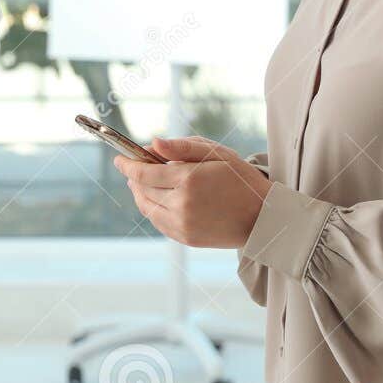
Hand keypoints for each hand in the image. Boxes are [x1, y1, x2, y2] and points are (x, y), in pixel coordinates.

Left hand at [114, 135, 272, 247]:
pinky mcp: (186, 239)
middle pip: (142, 190)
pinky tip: (157, 200)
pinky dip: (152, 210)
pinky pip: (158, 223)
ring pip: (147, 208)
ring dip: (140, 195)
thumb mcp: (216, 154)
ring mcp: (183, 224)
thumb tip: (152, 144)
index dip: (128, 165)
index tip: (119, 158)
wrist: (263, 217)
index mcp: (189, 180)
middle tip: (133, 168)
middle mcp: (182, 204)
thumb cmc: (241, 179)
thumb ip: (182, 147)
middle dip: (134, 178)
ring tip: (142, 184)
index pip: (144, 173)